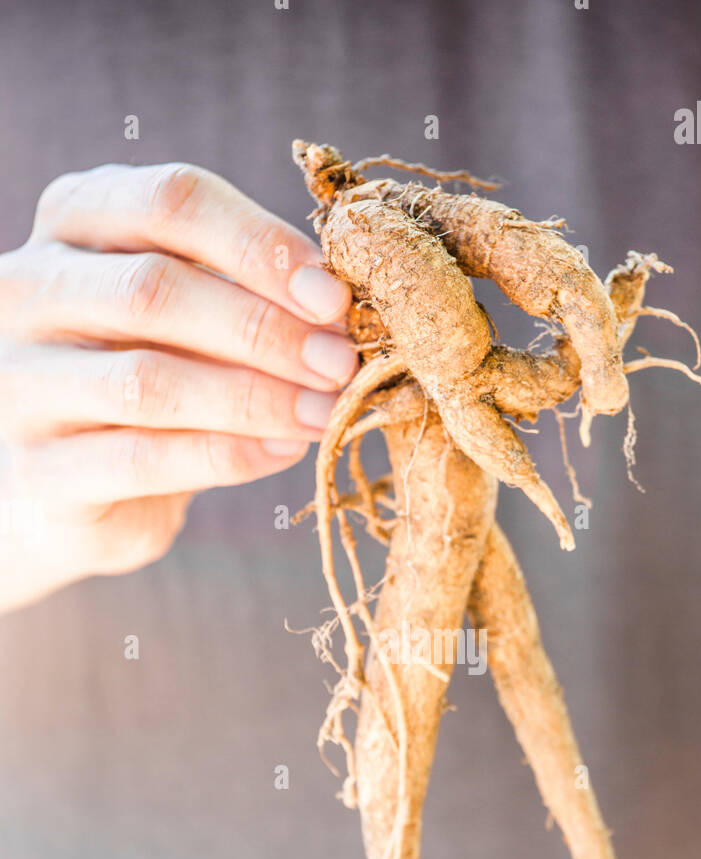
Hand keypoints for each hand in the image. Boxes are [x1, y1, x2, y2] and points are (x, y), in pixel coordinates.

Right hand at [0, 162, 356, 607]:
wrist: (74, 486)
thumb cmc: (152, 373)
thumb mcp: (191, 312)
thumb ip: (246, 292)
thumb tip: (338, 306)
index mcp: (75, 220)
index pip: (170, 201)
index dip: (262, 245)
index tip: (335, 296)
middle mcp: (30, 289)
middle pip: (154, 289)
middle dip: (265, 328)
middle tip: (341, 362)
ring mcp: (22, 380)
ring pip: (147, 381)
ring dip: (254, 396)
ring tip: (325, 411)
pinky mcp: (40, 469)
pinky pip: (144, 460)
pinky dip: (227, 455)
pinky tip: (283, 451)